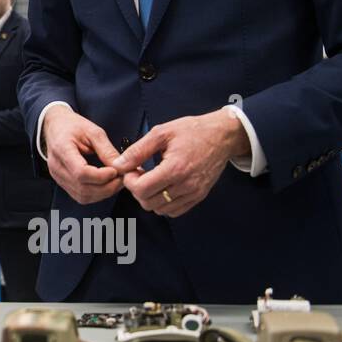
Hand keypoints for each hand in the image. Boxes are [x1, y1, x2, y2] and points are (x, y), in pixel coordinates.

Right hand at [41, 106, 122, 204]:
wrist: (56, 127)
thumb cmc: (72, 126)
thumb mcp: (92, 131)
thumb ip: (106, 150)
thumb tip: (121, 166)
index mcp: (62, 149)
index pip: (80, 172)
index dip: (101, 176)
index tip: (115, 171)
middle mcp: (57, 167)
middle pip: (83, 188)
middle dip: (107, 187)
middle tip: (122, 178)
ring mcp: (58, 177)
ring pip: (82, 196)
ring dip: (103, 193)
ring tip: (116, 181)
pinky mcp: (62, 182)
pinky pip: (80, 196)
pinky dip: (96, 194)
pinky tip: (105, 185)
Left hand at [111, 109, 249, 216]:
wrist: (222, 136)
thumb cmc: (192, 131)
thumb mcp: (161, 133)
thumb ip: (138, 150)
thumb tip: (119, 165)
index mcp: (175, 168)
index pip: (142, 189)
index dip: (130, 182)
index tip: (131, 170)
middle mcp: (186, 185)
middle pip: (148, 202)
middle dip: (137, 189)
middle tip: (139, 174)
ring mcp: (194, 193)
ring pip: (160, 209)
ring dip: (150, 197)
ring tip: (151, 179)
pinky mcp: (199, 197)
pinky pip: (174, 211)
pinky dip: (164, 203)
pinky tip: (163, 187)